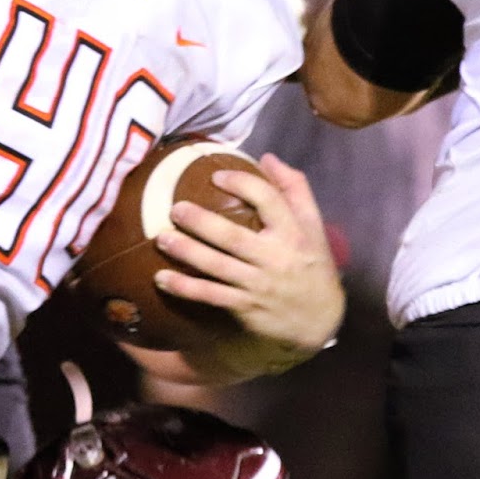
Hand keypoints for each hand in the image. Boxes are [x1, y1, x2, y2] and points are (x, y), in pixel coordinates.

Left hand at [152, 152, 344, 374]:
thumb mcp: (313, 226)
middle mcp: (274, 258)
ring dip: (187, 253)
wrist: (318, 320)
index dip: (242, 184)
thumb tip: (267, 158)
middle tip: (175, 208)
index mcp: (293, 233)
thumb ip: (294, 189)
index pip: (268, 201)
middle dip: (201, 222)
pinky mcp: (244, 307)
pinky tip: (161, 279)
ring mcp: (257, 285)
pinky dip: (185, 288)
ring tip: (161, 238)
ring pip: (216, 267)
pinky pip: (210, 296)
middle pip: (233, 237)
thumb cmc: (311, 264)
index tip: (216, 176)